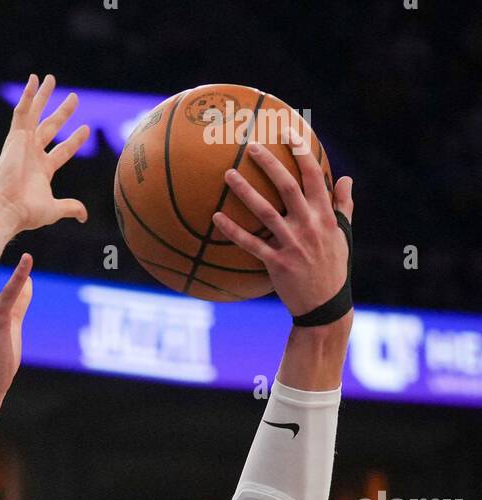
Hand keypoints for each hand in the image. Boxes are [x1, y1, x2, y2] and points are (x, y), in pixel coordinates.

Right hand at [0, 74, 89, 233]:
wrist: (8, 208)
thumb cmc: (26, 212)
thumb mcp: (54, 209)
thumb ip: (70, 207)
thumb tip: (84, 216)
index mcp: (42, 170)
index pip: (63, 151)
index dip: (75, 141)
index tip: (86, 129)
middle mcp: (32, 154)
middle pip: (50, 127)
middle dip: (62, 113)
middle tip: (74, 97)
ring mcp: (23, 144)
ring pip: (34, 114)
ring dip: (42, 96)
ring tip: (49, 78)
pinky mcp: (15, 137)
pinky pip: (21, 111)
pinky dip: (27, 96)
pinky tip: (33, 80)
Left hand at [212, 140, 353, 319]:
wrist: (325, 306)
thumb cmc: (333, 268)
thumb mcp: (343, 235)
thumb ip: (343, 205)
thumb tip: (346, 178)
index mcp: (325, 215)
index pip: (314, 175)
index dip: (301, 151)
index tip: (287, 131)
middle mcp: (310, 226)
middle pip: (288, 186)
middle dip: (270, 163)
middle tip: (251, 146)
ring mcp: (293, 244)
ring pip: (265, 212)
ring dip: (245, 191)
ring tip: (228, 174)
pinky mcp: (277, 263)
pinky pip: (250, 244)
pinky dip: (233, 230)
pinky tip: (216, 217)